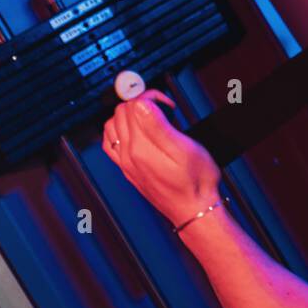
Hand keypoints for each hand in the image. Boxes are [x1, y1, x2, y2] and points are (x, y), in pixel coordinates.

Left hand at [102, 90, 220, 231]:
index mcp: (141, 148)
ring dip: (129, 114)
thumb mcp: (185, 149)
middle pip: (121, 112)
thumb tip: (140, 104)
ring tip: (152, 117)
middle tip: (163, 108)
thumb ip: (159, 126)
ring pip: (113, 125)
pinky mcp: (128, 170)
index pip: (133, 105)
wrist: (194, 210)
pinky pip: (111, 144)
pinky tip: (136, 132)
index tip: (167, 103)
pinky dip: (119, 130)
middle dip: (141, 102)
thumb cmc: (195, 182)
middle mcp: (128, 156)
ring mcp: (126, 164)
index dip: (151, 96)